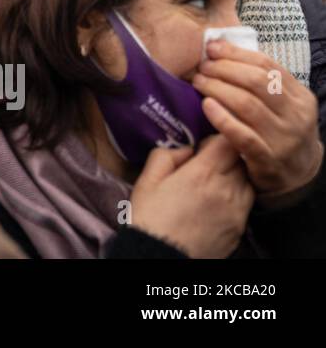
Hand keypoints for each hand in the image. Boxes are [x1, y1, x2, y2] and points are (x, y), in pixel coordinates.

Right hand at [129, 137, 253, 257]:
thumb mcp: (148, 180)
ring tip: (216, 182)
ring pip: (248, 182)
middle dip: (227, 156)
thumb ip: (167, 155)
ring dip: (236, 176)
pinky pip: (247, 203)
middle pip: (241, 160)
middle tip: (209, 161)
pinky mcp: (240, 228)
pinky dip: (238, 196)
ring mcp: (237, 211)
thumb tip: (186, 149)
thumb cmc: (150, 217)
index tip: (204, 145)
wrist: (160, 256)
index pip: (228, 142)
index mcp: (202, 174)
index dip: (217, 139)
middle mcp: (226, 189)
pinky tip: (219, 201)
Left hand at [193, 39, 322, 198]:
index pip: (268, 66)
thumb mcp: (282, 105)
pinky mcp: (268, 159)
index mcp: (301, 97)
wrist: (298, 174)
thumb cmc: (280, 130)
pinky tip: (206, 105)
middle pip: (256, 82)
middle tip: (202, 67)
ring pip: (247, 105)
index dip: (236, 53)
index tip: (212, 48)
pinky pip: (242, 136)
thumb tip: (222, 51)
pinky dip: (222, 118)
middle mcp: (296, 116)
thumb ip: (261, 82)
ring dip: (218, 89)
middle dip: (224, 69)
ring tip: (198, 82)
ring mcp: (283, 139)